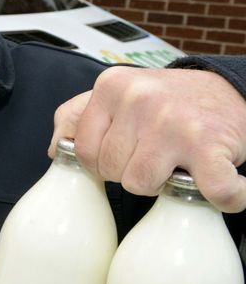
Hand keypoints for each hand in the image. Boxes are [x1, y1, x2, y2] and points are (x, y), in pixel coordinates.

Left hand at [52, 66, 245, 211]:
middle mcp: (140, 100)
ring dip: (165, 186)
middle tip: (157, 155)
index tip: (126, 154)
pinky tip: (229, 185)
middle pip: (111, 171)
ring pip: (141, 185)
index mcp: (113, 87)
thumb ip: (77, 116)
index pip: (82, 150)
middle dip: (132, 172)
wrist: (229, 90)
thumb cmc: (168, 101)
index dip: (102, 162)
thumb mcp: (117, 94)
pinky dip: (227, 196)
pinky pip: (209, 191)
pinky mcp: (210, 146)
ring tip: (179, 164)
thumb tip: (56, 149)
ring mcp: (175, 123)